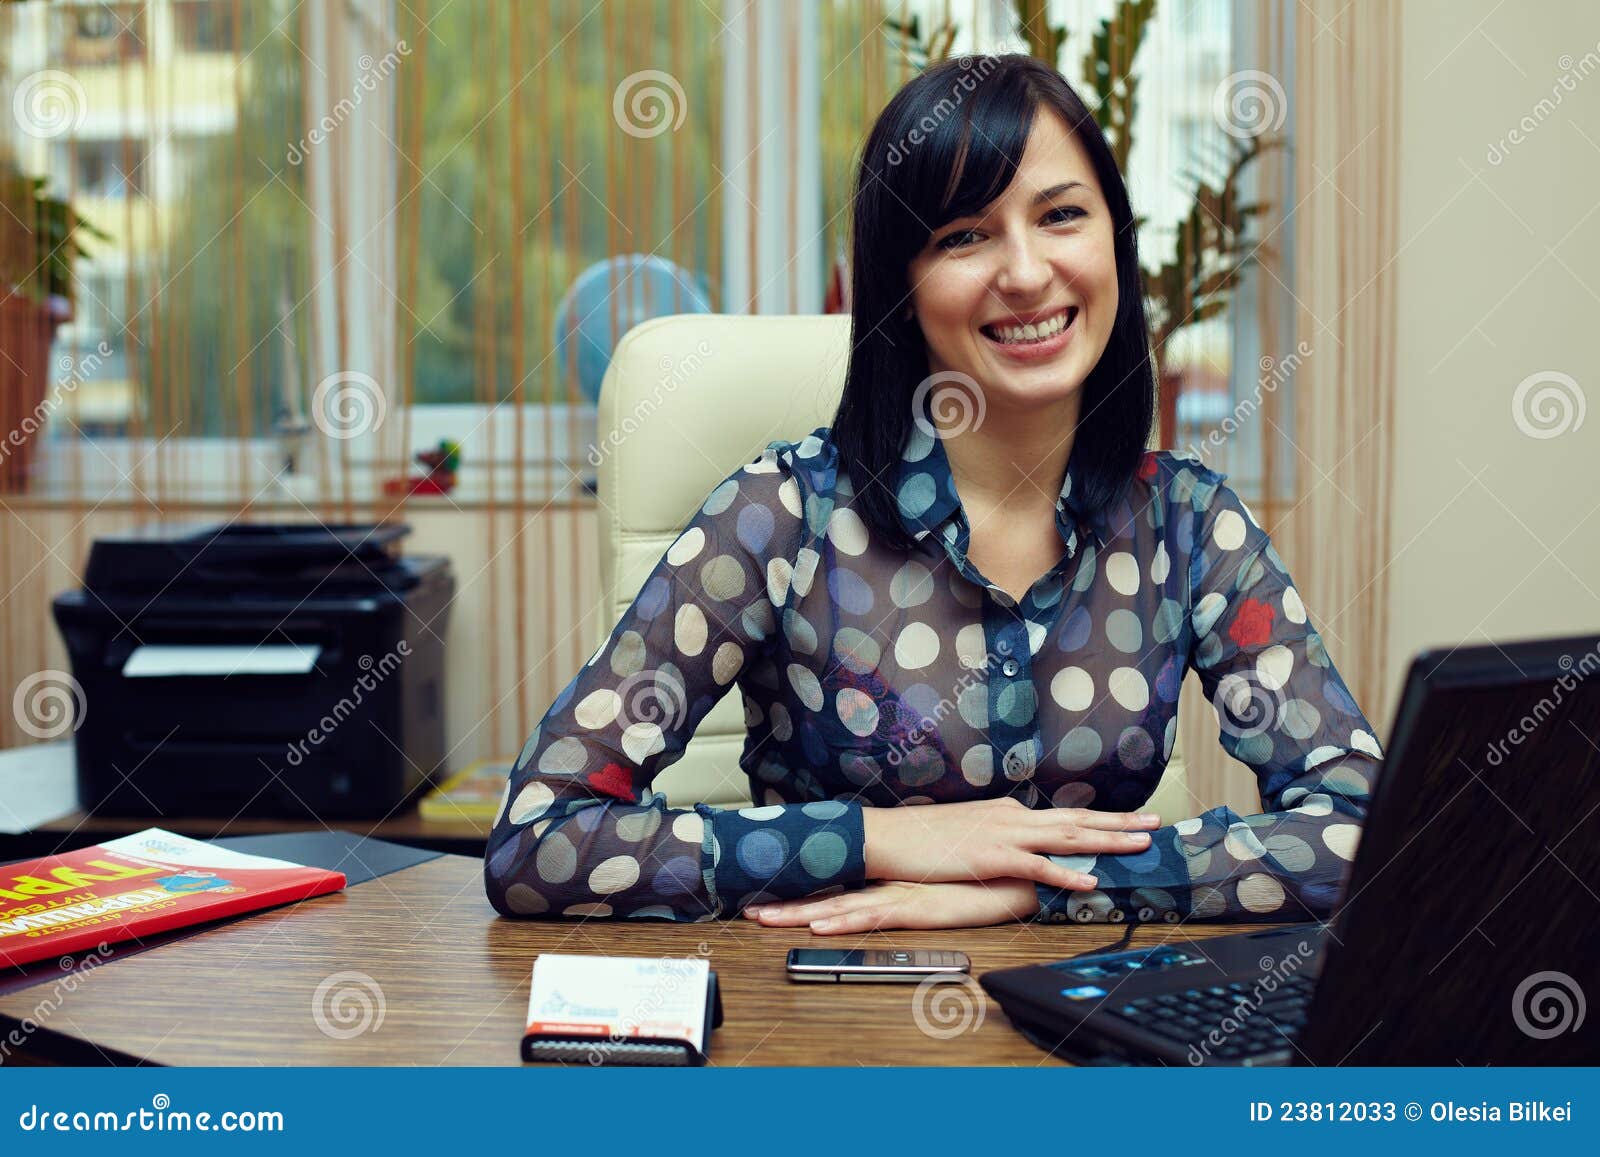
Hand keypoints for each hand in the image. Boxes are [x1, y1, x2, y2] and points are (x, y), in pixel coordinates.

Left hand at [742, 878, 1040, 933]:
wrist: (1011, 873)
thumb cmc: (976, 883)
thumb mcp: (935, 890)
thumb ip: (912, 892)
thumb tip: (889, 896)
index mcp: (887, 883)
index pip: (836, 888)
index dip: (802, 892)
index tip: (770, 896)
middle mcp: (885, 887)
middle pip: (827, 897)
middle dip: (787, 905)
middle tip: (750, 912)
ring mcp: (896, 897)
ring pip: (840, 907)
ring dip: (802, 914)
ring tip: (767, 919)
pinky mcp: (915, 910)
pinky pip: (872, 917)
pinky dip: (845, 922)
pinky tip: (821, 927)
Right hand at [862, 797, 1159, 892]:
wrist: (888, 836)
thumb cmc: (922, 839)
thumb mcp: (967, 833)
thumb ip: (996, 838)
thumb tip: (1017, 849)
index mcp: (1008, 813)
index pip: (1063, 816)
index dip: (1100, 819)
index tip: (1129, 820)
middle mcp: (1012, 818)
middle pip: (1076, 819)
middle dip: (1120, 822)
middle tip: (1156, 824)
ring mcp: (1003, 836)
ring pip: (1067, 837)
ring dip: (1107, 840)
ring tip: (1141, 843)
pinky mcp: (991, 858)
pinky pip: (1037, 868)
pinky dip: (1066, 874)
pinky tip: (1090, 880)